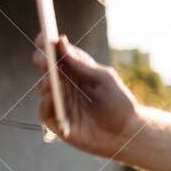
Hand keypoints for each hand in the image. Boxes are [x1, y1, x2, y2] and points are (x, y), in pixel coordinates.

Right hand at [30, 33, 142, 157]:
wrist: (128, 134)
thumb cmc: (120, 104)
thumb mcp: (105, 80)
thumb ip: (83, 65)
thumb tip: (61, 42)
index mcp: (77, 71)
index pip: (57, 54)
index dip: (46, 44)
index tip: (43, 36)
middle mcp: (66, 85)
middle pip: (47, 68)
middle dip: (42, 61)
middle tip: (44, 59)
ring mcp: (61, 103)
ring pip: (44, 88)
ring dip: (45, 84)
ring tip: (51, 82)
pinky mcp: (58, 122)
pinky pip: (44, 112)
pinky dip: (46, 104)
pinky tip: (51, 97)